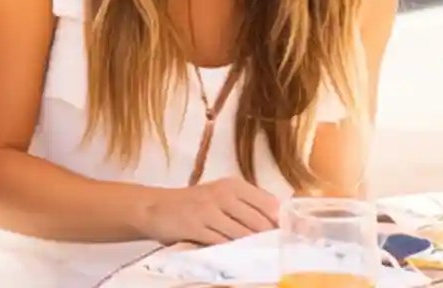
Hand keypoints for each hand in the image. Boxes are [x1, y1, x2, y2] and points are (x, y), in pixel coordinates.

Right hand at [137, 177, 279, 245]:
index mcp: (233, 185)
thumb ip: (246, 206)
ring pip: (242, 235)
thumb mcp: (221, 196)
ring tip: (258, 257)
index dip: (280, 223)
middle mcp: (223, 194)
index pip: (269, 204)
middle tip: (274, 253)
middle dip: (267, 240)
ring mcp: (209, 210)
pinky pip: (222, 243)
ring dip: (250, 248)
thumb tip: (277, 224)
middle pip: (258, 222)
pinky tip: (235, 257)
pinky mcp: (196, 227)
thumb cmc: (194, 205)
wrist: (156, 208)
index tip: (286, 237)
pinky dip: (231, 252)